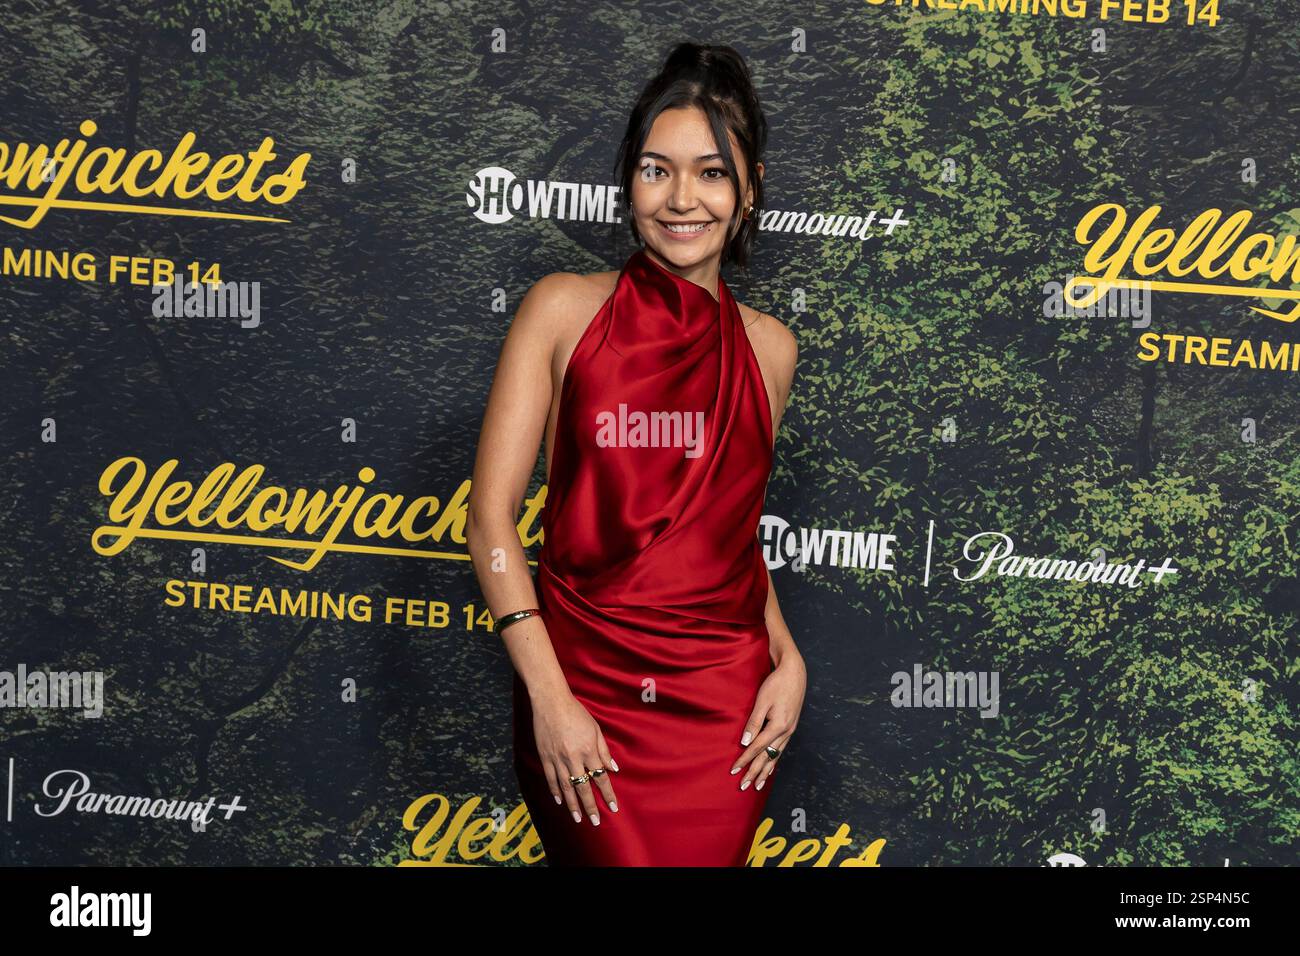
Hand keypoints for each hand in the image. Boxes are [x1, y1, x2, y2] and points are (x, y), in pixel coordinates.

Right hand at [531, 690, 619, 824]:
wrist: (551, 703)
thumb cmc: (576, 713)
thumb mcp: (595, 729)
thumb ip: (604, 750)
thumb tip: (613, 769)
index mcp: (588, 750)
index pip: (600, 777)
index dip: (607, 794)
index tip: (612, 807)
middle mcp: (573, 757)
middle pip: (583, 787)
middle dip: (590, 806)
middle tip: (595, 821)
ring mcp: (558, 759)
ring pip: (566, 787)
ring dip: (572, 805)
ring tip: (577, 818)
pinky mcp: (545, 757)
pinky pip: (551, 779)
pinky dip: (555, 791)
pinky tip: (560, 801)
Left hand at [731, 652, 805, 790]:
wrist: (795, 673)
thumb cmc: (776, 684)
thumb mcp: (762, 701)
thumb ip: (754, 723)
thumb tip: (746, 743)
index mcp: (778, 726)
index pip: (757, 748)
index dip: (745, 760)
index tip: (734, 770)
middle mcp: (786, 732)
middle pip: (768, 757)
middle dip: (755, 772)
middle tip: (743, 786)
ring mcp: (790, 731)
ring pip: (776, 756)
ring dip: (766, 771)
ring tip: (757, 785)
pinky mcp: (790, 727)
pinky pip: (781, 750)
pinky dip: (774, 761)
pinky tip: (771, 767)